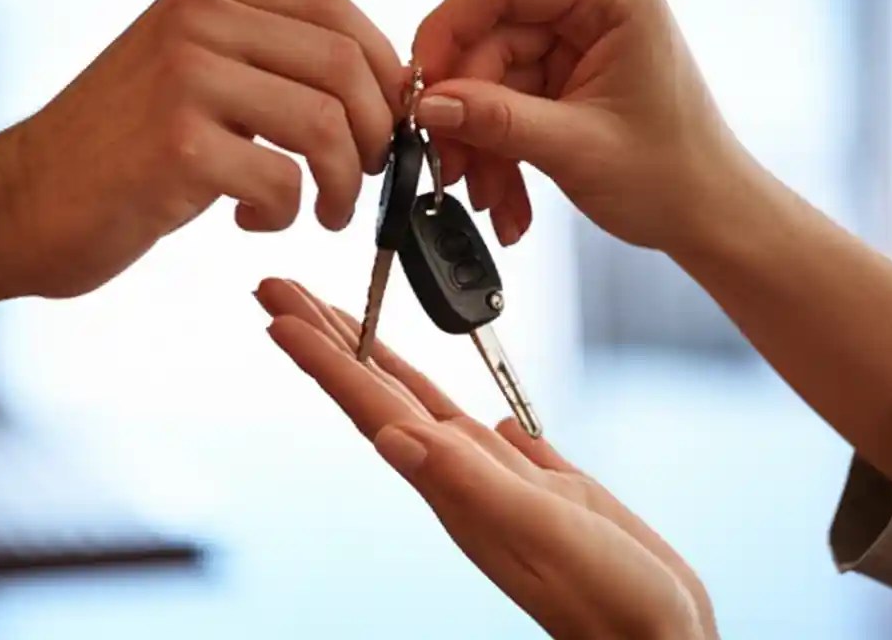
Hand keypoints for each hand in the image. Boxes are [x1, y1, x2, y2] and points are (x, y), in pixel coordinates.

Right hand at [0, 0, 403, 298]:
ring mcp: (185, 76)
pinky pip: (284, 181)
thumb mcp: (194, 78)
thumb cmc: (121, 153)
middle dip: (375, 134)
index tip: (386, 125)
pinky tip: (253, 223)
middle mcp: (198, 19)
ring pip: (327, 125)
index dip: (383, 71)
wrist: (18, 203)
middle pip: (345, 64)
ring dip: (344, 184)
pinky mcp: (178, 144)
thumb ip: (269, 66)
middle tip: (363, 178)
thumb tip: (378, 92)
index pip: (334, 8)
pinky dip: (287, 215)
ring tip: (323, 212)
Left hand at [255, 278, 717, 639]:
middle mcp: (465, 480)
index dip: (323, 357)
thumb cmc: (613, 602)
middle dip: (331, 339)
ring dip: (378, 357)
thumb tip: (391, 438)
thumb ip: (472, 483)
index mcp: (457, 487)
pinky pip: (480, 429)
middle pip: (380, 393)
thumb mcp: (541, 531)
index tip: (278, 312)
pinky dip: (454, 400)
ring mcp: (501, 482)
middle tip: (280, 288)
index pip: (373, 407)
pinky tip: (443, 394)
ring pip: (422, 403)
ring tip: (343, 316)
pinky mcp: (543, 486)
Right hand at [411, 0, 754, 254]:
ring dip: (483, 145)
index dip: (449, 33)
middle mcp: (595, 6)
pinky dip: (501, 151)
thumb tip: (430, 104)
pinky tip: (505, 196)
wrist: (710, 217)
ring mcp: (579, 42)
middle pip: (491, 42)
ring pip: (493, 81)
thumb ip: (497, 121)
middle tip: (451, 165)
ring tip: (489, 197)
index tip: (418, 85)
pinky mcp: (567, 77)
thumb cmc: (676, 177)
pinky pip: (508, 104)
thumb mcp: (576, 149)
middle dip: (468, 113)